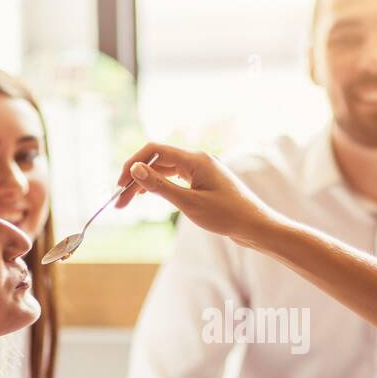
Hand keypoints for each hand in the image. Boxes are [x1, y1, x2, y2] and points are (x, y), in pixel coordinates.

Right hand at [115, 143, 287, 249]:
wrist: (256, 227)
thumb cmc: (227, 216)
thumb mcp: (189, 203)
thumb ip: (160, 186)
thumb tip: (134, 168)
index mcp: (195, 160)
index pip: (155, 151)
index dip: (133, 164)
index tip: (120, 185)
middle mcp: (198, 160)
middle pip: (158, 163)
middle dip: (137, 180)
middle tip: (120, 203)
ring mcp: (202, 171)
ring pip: (166, 172)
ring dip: (147, 185)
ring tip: (129, 202)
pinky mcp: (205, 183)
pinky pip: (176, 179)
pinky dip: (161, 186)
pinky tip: (150, 196)